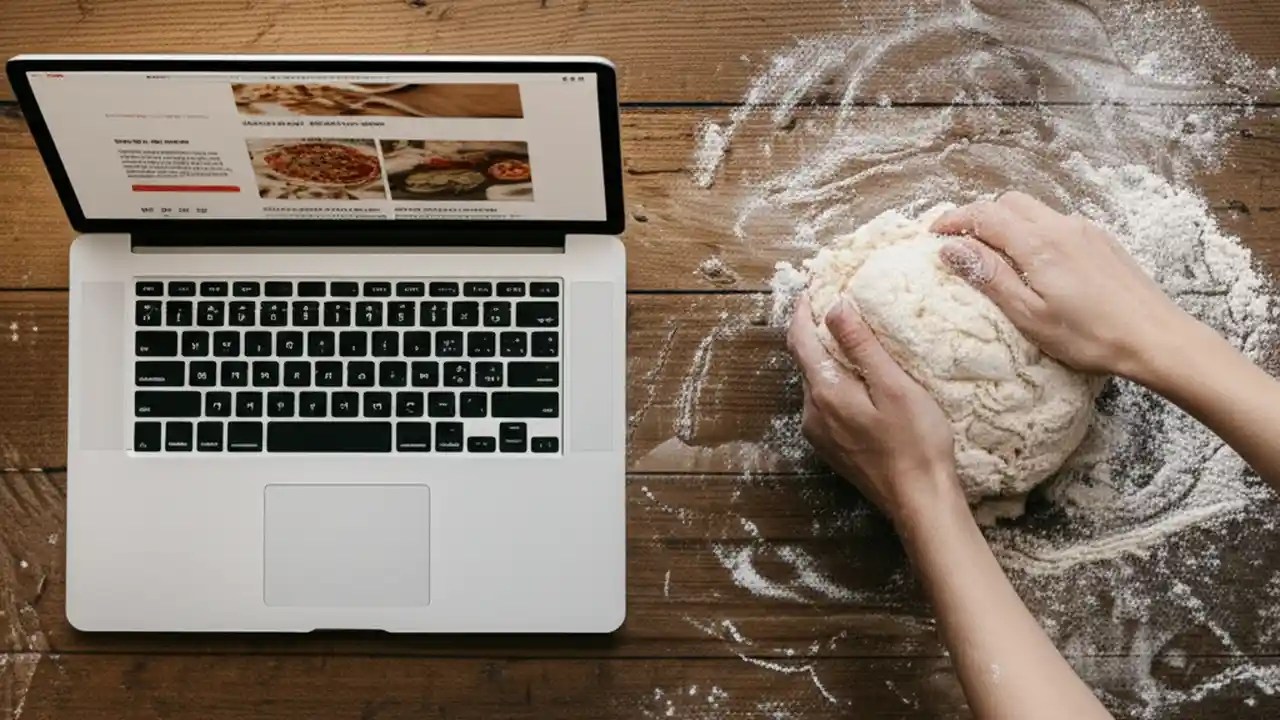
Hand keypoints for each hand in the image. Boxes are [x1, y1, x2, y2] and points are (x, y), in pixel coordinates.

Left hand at [786, 295, 962, 525]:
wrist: (920, 501)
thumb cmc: (916, 442)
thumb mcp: (894, 386)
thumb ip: (861, 345)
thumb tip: (833, 306)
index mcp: (825, 393)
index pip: (800, 340)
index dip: (803, 310)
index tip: (813, 285)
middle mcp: (812, 413)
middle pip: (805, 361)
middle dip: (816, 330)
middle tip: (836, 303)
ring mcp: (820, 434)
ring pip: (816, 383)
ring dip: (827, 357)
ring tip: (850, 336)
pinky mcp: (833, 447)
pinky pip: (825, 404)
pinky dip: (835, 382)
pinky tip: (858, 379)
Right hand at [931, 192, 1193, 378]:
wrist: (1156, 338)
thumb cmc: (1089, 335)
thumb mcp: (1028, 314)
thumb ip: (989, 276)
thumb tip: (951, 248)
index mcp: (1039, 243)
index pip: (984, 215)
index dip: (954, 220)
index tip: (933, 234)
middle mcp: (1062, 226)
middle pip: (1009, 202)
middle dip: (980, 216)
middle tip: (961, 244)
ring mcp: (1086, 230)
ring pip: (1035, 210)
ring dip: (1008, 223)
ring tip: (995, 254)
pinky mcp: (1102, 241)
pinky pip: (1057, 224)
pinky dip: (1034, 232)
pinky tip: (1036, 263)